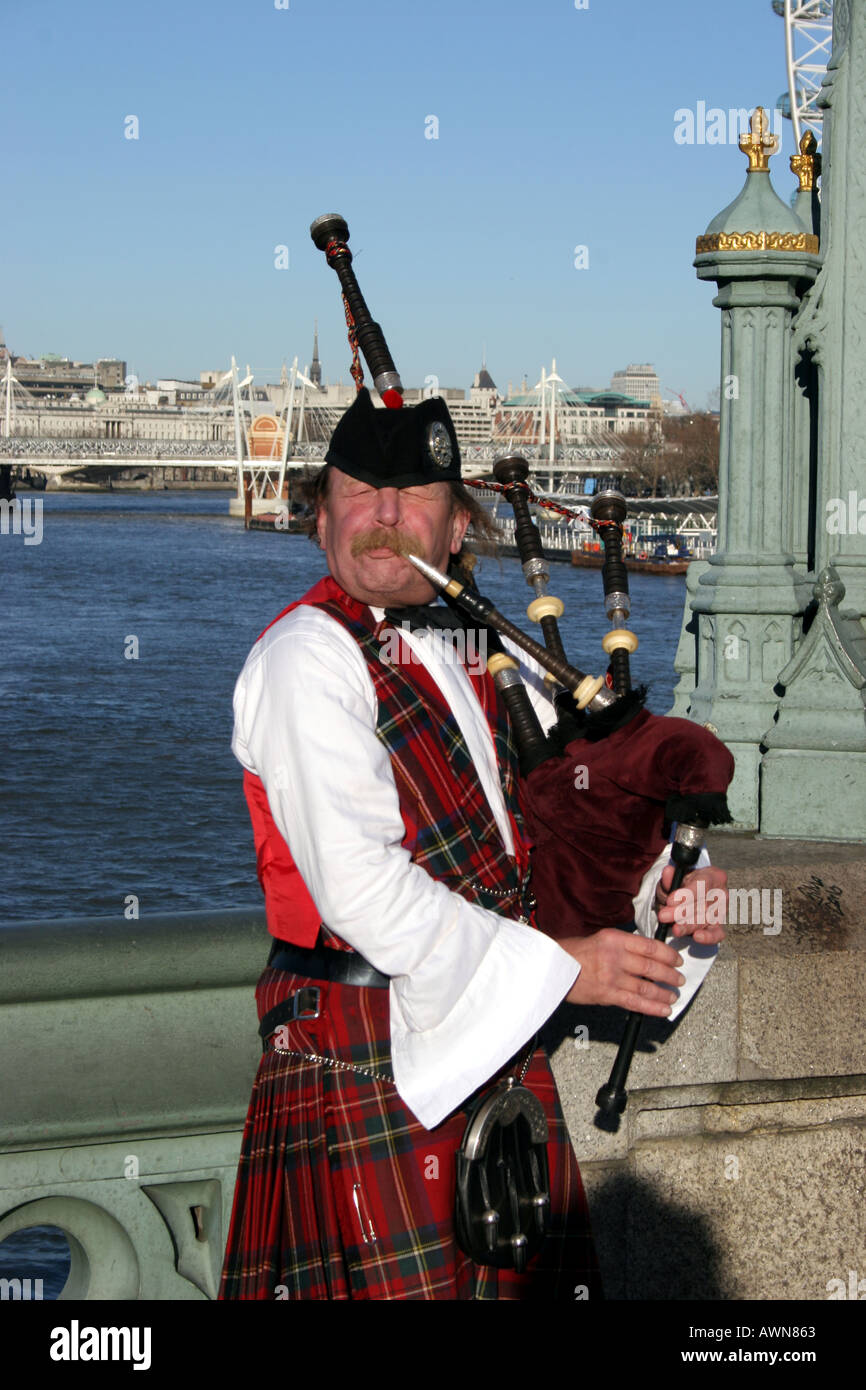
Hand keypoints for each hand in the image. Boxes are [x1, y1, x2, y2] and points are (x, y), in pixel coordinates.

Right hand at [559, 930, 684, 1017]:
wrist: (551, 967)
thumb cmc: (572, 953)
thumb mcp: (599, 939)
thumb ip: (621, 946)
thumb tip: (645, 955)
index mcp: (614, 939)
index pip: (649, 946)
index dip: (667, 955)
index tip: (676, 960)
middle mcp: (615, 956)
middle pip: (651, 967)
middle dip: (670, 975)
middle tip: (679, 979)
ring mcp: (611, 976)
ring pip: (647, 987)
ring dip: (664, 993)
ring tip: (673, 995)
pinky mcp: (607, 994)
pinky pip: (635, 1003)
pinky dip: (652, 1007)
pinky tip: (663, 1009)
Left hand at [655, 865, 727, 945]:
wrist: (686, 897)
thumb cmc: (682, 886)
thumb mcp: (673, 879)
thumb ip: (670, 877)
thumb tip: (667, 872)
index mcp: (713, 876)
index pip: (702, 884)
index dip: (687, 893)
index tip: (670, 900)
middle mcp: (721, 893)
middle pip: (702, 904)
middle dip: (681, 912)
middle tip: (664, 916)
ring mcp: (721, 911)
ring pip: (705, 920)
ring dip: (688, 925)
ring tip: (674, 929)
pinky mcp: (719, 926)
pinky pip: (717, 933)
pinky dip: (708, 937)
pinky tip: (697, 937)